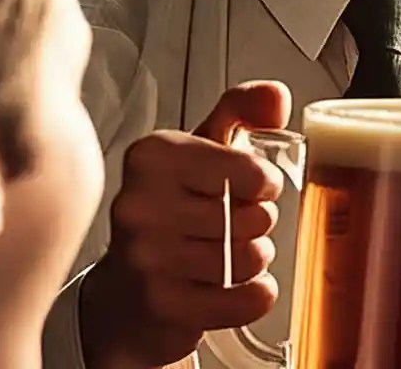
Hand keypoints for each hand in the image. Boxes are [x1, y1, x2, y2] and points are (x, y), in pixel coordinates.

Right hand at [79, 81, 290, 368]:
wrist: (125, 293)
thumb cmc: (170, 212)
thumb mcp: (202, 150)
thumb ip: (241, 111)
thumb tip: (276, 96)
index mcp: (153, 156)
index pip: (251, 171)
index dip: (265, 183)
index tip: (255, 186)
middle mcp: (140, 203)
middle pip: (255, 217)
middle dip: (257, 223)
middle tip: (233, 224)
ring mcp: (146, 256)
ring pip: (251, 258)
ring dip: (254, 259)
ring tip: (229, 255)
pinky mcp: (161, 304)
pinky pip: (247, 300)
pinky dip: (256, 295)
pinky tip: (234, 287)